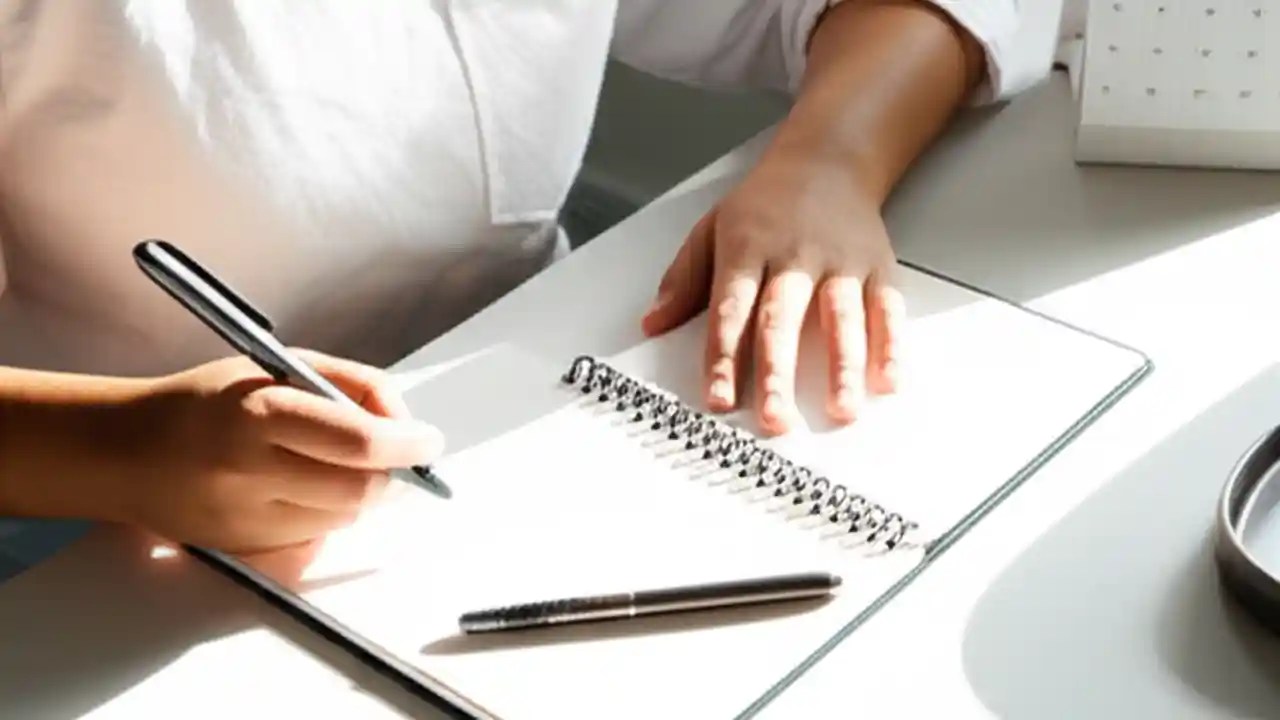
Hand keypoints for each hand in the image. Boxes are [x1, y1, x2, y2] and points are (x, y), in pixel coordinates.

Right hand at [116, 351, 442, 552]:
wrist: (123, 452)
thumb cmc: (206, 401)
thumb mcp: (276, 366)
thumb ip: (348, 386)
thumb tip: (404, 421)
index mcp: (260, 414)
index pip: (359, 442)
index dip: (407, 444)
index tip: (429, 441)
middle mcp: (252, 472)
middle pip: (361, 491)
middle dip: (388, 471)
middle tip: (390, 451)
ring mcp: (247, 519)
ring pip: (345, 518)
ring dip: (358, 491)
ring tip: (328, 461)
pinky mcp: (246, 549)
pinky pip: (316, 536)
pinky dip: (325, 512)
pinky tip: (294, 485)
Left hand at [641, 150, 902, 434]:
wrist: (828, 157)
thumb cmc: (765, 202)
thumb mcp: (712, 228)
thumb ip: (683, 280)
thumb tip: (651, 324)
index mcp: (747, 249)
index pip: (731, 310)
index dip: (724, 357)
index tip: (719, 399)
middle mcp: (794, 257)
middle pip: (782, 320)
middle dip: (777, 373)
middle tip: (775, 420)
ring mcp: (839, 262)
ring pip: (840, 317)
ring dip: (842, 367)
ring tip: (841, 411)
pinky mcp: (877, 265)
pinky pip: (886, 307)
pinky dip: (890, 343)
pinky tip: (887, 380)